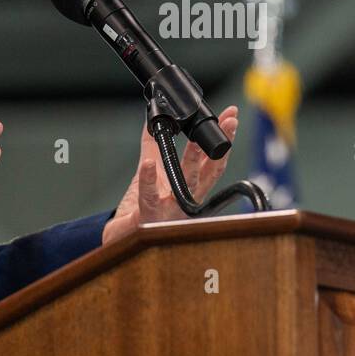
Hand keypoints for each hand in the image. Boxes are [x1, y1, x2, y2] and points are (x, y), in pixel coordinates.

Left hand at [102, 106, 238, 245]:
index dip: (223, 138)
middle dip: (221, 146)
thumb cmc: (141, 207)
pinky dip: (149, 180)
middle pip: (208, 170)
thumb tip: (152, 117)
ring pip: (186, 184)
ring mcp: (169, 209)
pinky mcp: (148, 217)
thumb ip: (152, 143)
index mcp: (190, 187)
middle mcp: (186, 199)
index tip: (231, 116)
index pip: (212, 160)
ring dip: (192, 161)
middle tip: (229, 123)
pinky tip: (148, 164)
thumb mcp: (150, 169)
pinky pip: (149, 197)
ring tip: (195, 140)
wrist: (122, 239)